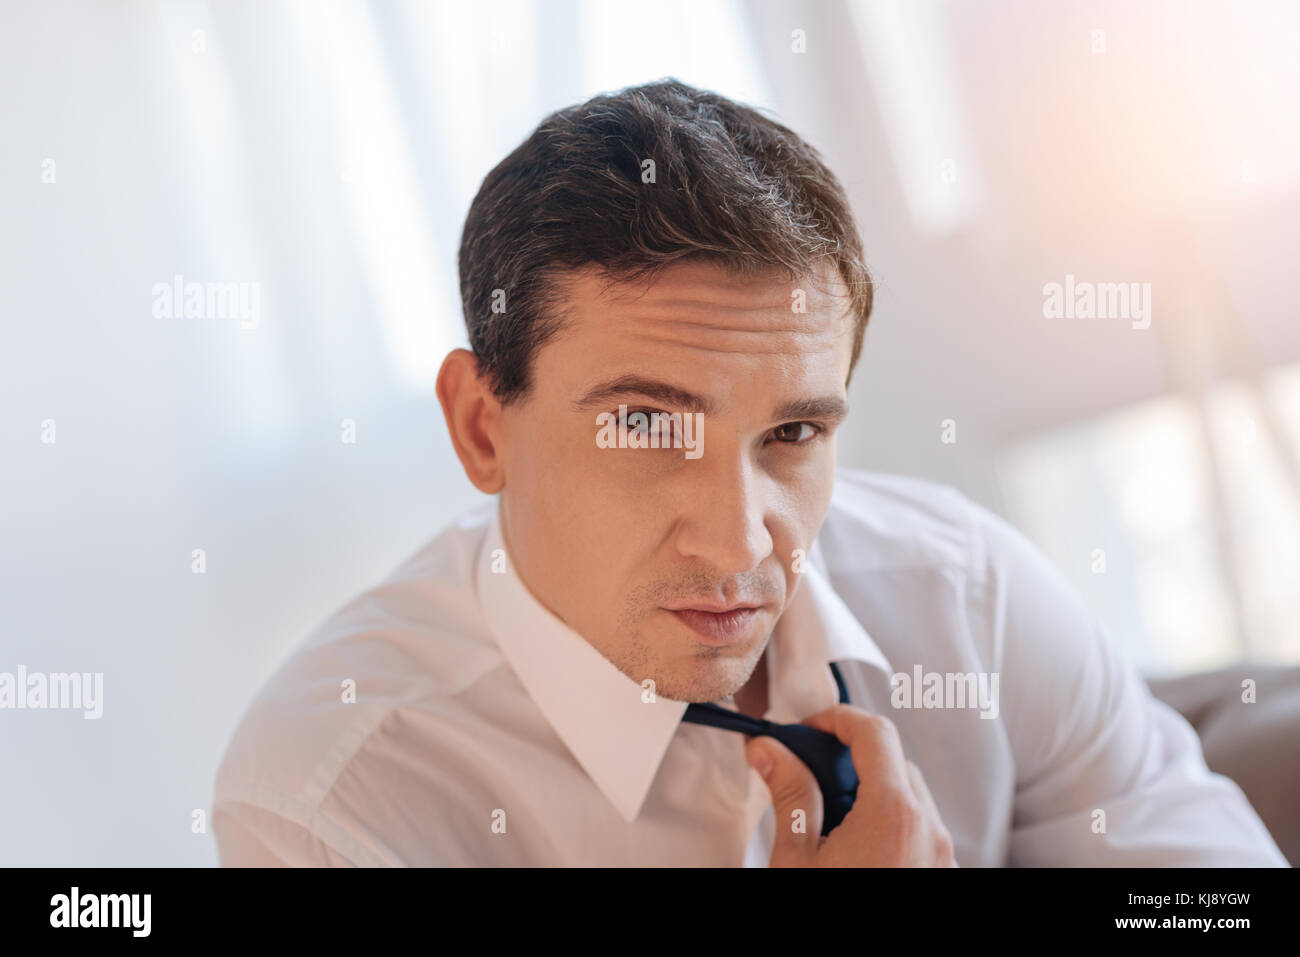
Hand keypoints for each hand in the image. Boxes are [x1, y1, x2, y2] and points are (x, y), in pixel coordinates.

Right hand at [746, 704, 957, 866]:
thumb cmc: (832, 920)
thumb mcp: (797, 860)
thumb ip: (790, 796)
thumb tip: (770, 751)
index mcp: (893, 816)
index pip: (875, 732)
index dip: (838, 719)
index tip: (811, 728)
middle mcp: (929, 832)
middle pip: (895, 764)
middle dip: (853, 762)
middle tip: (812, 782)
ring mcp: (943, 857)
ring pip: (912, 799)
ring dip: (875, 797)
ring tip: (834, 828)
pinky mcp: (944, 873)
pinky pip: (922, 832)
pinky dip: (893, 826)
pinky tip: (860, 852)